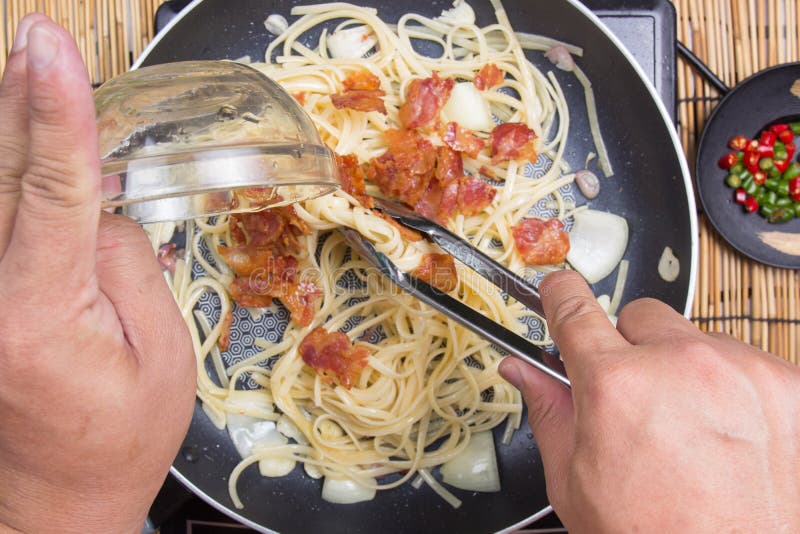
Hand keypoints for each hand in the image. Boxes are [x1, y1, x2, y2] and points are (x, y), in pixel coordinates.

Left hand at [0, 16, 194, 533]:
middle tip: (36, 40)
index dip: (53, 111)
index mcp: (36, 312)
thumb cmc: (121, 436)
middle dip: (14, 99)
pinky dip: (4, 180)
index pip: (49, 188)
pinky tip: (16, 152)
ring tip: (25, 77)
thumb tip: (100, 202)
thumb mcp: (161, 353)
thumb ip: (128, 262)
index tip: (49, 47)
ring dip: (0, 130)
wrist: (55, 502)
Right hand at [500, 271, 799, 532]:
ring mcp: (739, 370)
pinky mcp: (785, 385)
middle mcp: (680, 365)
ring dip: (685, 369)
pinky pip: (744, 361)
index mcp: (615, 385)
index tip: (560, 292)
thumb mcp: (575, 481)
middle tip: (636, 395)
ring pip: (695, 339)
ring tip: (690, 427)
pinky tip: (728, 434)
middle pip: (639, 316)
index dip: (560, 296)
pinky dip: (732, 388)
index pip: (574, 307)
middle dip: (629, 347)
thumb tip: (522, 370)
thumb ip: (548, 410)